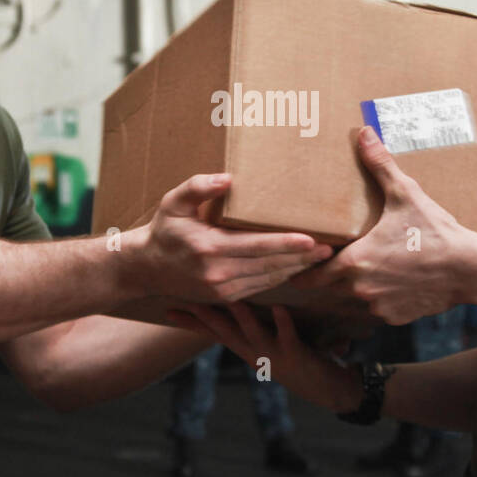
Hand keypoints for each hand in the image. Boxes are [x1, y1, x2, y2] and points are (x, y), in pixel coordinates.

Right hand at [131, 173, 332, 301]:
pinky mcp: (226, 297)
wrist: (146, 268)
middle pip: (270, 266)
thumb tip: (227, 179)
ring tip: (321, 258)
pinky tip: (297, 268)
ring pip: (269, 279)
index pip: (258, 247)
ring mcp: (223, 290)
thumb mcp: (174, 202)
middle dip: (302, 258)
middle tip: (330, 248)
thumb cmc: (164, 230)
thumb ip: (199, 187)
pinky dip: (281, 278)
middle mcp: (218, 273)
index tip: (312, 239)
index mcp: (210, 248)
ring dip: (296, 270)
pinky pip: (260, 287)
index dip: (287, 244)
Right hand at [168, 302, 362, 413]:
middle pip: (225, 332)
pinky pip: (288, 336)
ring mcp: (274, 355)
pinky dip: (284, 322)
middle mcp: (255, 353)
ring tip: (231, 299)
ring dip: (242, 317)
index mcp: (246, 349)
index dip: (190, 322)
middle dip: (205, 316)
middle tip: (186, 299)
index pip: (212, 332)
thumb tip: (236, 302)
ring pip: (253, 333)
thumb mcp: (268, 345)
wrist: (327, 390)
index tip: (166, 309)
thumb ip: (253, 326)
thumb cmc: (297, 360)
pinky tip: (281, 308)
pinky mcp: (296, 355)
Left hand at [292, 127, 476, 323]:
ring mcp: (378, 306)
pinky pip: (380, 309)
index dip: (305, 271)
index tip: (298, 268)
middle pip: (332, 288)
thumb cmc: (434, 232)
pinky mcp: (397, 317)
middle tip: (334, 262)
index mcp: (354, 262)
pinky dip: (383, 298)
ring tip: (369, 270)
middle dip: (332, 277)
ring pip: (356, 300)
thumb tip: (364, 133)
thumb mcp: (405, 194)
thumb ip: (380, 165)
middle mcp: (360, 289)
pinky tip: (395, 282)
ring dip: (358, 288)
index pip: (313, 275)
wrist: (469, 269)